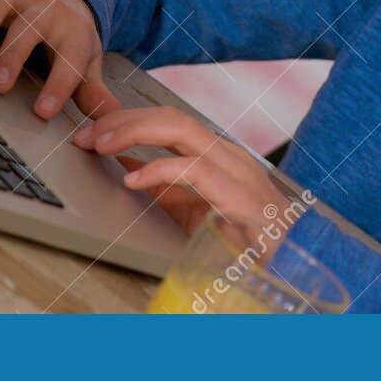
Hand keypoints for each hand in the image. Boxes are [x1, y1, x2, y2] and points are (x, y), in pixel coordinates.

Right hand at [0, 0, 119, 121]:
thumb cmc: (69, 36)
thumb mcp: (86, 59)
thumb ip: (91, 89)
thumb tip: (110, 115)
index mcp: (73, 34)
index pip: (69, 61)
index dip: (58, 86)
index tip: (43, 112)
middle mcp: (47, 12)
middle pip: (32, 29)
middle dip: (15, 56)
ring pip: (3, 3)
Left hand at [72, 105, 290, 236]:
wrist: (292, 264)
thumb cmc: (247, 240)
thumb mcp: (195, 209)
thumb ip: (166, 188)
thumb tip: (127, 168)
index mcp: (216, 154)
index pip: (169, 119)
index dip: (128, 119)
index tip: (94, 131)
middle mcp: (226, 153)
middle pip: (170, 116)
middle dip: (124, 119)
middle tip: (88, 135)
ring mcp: (234, 169)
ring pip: (180, 129)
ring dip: (134, 132)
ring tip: (102, 145)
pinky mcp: (238, 194)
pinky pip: (194, 169)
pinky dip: (158, 170)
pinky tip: (133, 180)